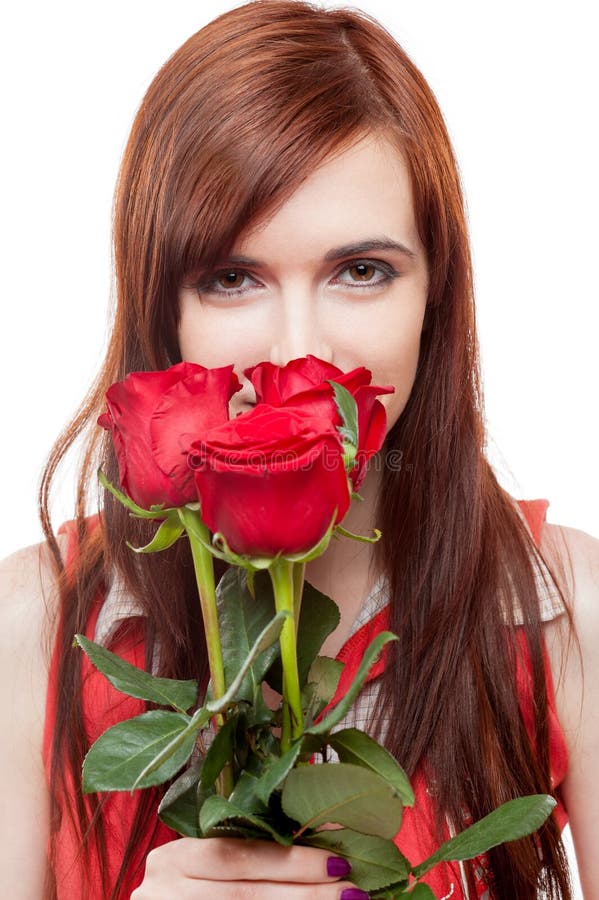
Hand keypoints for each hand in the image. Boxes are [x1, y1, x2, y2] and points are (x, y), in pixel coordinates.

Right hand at [131, 837, 367, 897]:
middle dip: (303, 893)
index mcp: (173, 860)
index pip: (238, 855)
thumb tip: (327, 827)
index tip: (338, 861)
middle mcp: (165, 893)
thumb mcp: (214, 860)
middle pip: (245, 895)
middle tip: (351, 891)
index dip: (289, 860)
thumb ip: (259, 846)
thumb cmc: (194, 884)